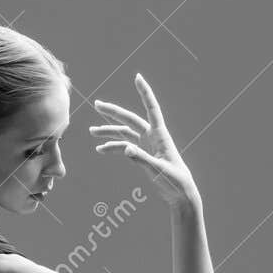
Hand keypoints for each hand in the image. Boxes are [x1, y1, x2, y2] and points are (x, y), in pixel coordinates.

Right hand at [90, 73, 198, 207]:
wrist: (180, 195)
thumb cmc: (175, 181)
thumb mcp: (158, 170)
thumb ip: (142, 158)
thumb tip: (124, 148)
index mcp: (160, 135)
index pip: (151, 109)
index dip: (144, 93)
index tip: (137, 77)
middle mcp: (152, 136)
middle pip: (130, 119)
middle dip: (113, 112)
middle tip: (97, 104)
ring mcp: (146, 145)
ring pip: (124, 133)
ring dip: (108, 132)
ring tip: (92, 131)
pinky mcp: (142, 156)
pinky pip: (124, 147)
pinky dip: (113, 147)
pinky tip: (101, 149)